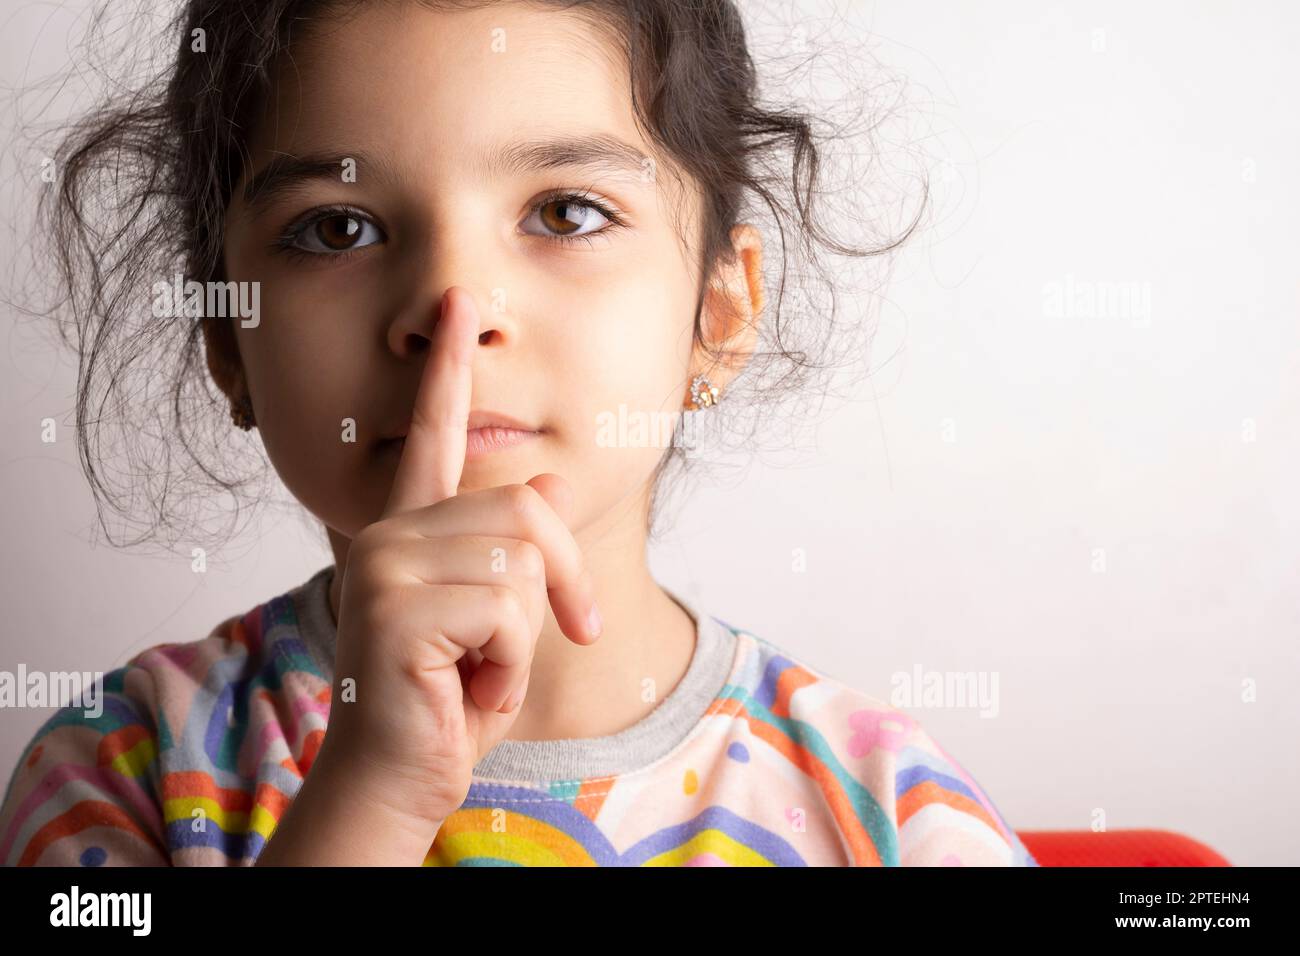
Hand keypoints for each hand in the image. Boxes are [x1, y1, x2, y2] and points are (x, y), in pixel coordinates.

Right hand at [319, 285, 601, 828]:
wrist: (400, 776)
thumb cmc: (447, 698)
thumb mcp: (495, 618)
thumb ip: (507, 555)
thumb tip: (550, 485)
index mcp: (409, 526)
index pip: (434, 433)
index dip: (449, 369)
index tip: (462, 309)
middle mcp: (388, 531)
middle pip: (525, 511)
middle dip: (558, 588)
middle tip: (537, 644)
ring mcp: (384, 564)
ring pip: (522, 566)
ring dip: (523, 639)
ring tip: (476, 671)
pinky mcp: (395, 607)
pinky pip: (508, 612)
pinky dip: (509, 665)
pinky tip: (463, 689)